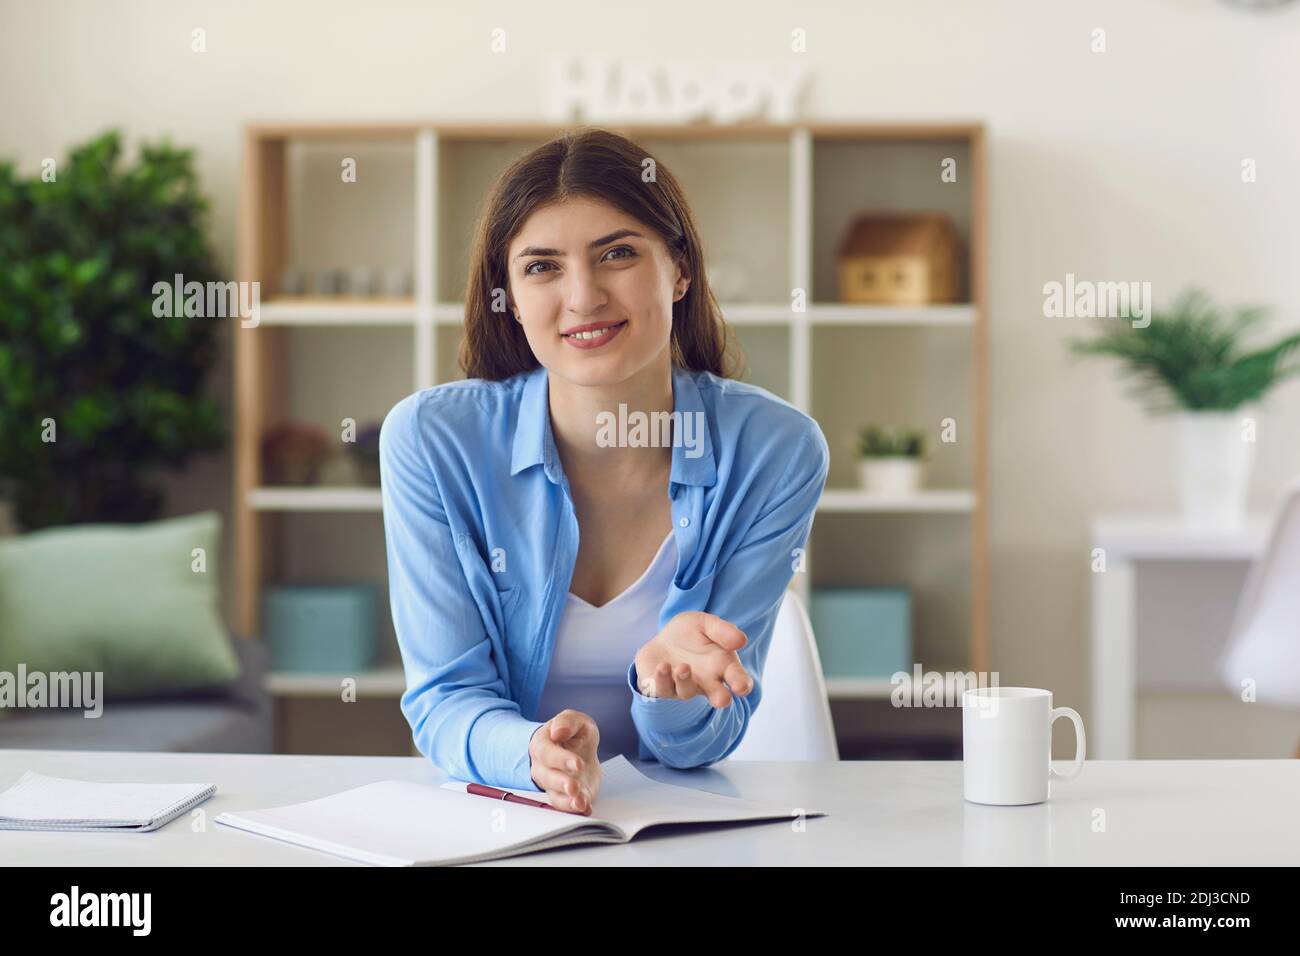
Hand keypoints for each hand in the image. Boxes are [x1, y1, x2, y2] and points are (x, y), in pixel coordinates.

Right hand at [528, 709, 601, 814]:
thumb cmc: (573, 733)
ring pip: (554, 795)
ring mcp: (552, 784)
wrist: (578, 748)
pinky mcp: (565, 796)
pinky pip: (565, 806)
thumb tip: (558, 732)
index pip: (546, 753)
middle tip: (573, 787)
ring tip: (580, 802)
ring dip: (567, 801)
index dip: (560, 759)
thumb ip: (567, 722)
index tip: (577, 763)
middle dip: (561, 783)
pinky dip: (575, 809)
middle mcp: (542, 767)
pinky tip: (586, 808)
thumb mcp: (575, 720)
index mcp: (542, 745)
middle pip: (546, 777)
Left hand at [634, 611, 752, 707]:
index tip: (742, 687)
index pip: (737, 678)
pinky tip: (663, 667)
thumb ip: (722, 630)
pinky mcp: (661, 687)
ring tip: (683, 668)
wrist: (663, 639)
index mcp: (723, 666)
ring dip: (685, 681)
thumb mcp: (706, 624)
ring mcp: (683, 687)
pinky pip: (661, 688)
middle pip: (717, 695)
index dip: (742, 684)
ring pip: (686, 691)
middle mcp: (705, 682)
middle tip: (723, 700)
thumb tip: (741, 640)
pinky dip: (662, 680)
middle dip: (720, 698)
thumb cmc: (691, 633)